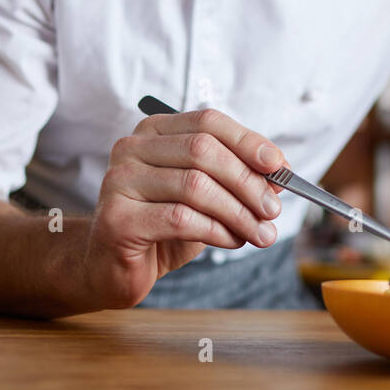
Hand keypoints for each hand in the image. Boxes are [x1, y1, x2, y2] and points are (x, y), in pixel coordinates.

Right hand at [83, 107, 286, 307]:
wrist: (110, 267)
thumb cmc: (161, 228)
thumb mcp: (206, 198)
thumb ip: (235, 180)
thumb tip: (279, 175)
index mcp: (154, 131)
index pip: (208, 122)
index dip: (248, 141)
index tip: (280, 166)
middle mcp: (132, 148)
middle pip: (204, 151)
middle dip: (248, 182)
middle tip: (273, 210)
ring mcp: (120, 181)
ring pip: (195, 186)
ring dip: (238, 212)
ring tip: (261, 232)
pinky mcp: (117, 218)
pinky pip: (181, 218)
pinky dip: (217, 231)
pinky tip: (232, 240)